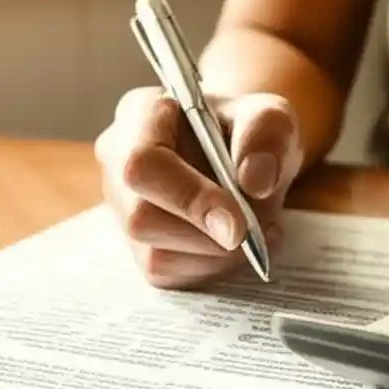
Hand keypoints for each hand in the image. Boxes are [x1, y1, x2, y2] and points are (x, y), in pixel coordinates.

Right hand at [94, 88, 301, 287]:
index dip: (188, 199)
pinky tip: (236, 246)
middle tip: (258, 230)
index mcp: (140, 114)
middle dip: (207, 236)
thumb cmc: (248, 132)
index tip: (238, 225)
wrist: (244, 157)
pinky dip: (211, 268)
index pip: (143, 164)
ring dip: (216, 255)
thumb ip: (266, 136)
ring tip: (257, 230)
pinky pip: (168, 274)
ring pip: (155, 255)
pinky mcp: (137, 245)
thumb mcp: (271, 117)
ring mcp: (121, 208)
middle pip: (140, 218)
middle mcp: (117, 162)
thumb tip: (255, 181)